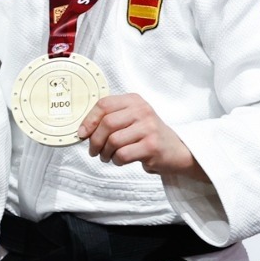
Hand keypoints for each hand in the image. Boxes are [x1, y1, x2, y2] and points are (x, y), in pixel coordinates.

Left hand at [79, 93, 203, 176]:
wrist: (177, 150)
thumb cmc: (147, 135)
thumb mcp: (131, 119)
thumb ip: (110, 119)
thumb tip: (82, 131)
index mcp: (134, 100)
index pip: (104, 104)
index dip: (88, 120)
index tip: (82, 133)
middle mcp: (142, 111)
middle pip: (106, 123)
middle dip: (95, 140)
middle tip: (94, 151)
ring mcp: (149, 128)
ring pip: (113, 140)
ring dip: (105, 153)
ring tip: (107, 156)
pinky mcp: (152, 146)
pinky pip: (123, 154)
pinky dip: (116, 160)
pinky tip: (119, 160)